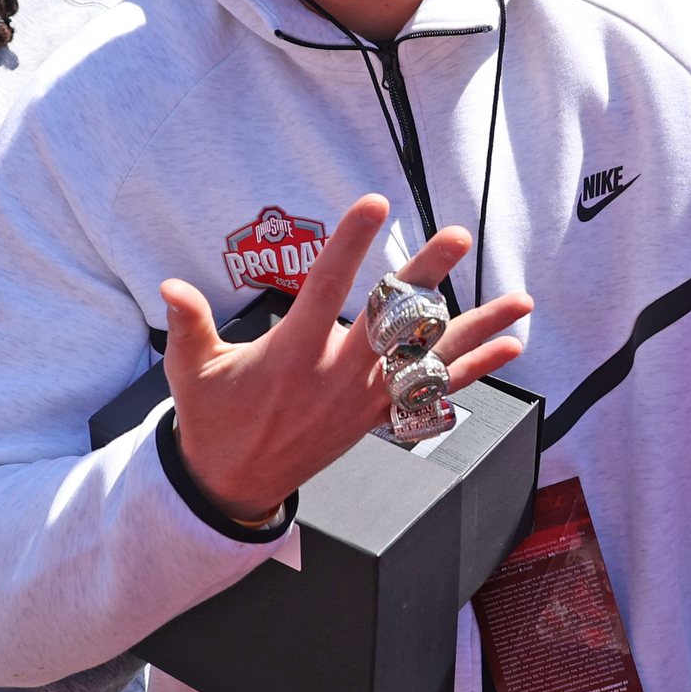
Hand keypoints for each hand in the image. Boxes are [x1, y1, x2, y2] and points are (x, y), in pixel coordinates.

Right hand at [161, 195, 533, 522]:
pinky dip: (474, 370)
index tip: (372, 206)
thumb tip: (171, 288)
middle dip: (426, 276)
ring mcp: (361, 401)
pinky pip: (434, 393)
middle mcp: (335, 378)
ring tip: (518, 302)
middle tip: (454, 237)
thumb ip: (188, 325)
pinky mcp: (375, 419)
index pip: (326, 290)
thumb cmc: (214, 419)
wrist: (234, 485)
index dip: (350, 245)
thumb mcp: (191, 371)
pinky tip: (506, 348)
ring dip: (476, 327)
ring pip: (428, 358)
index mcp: (292, 357)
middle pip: (391, 320)